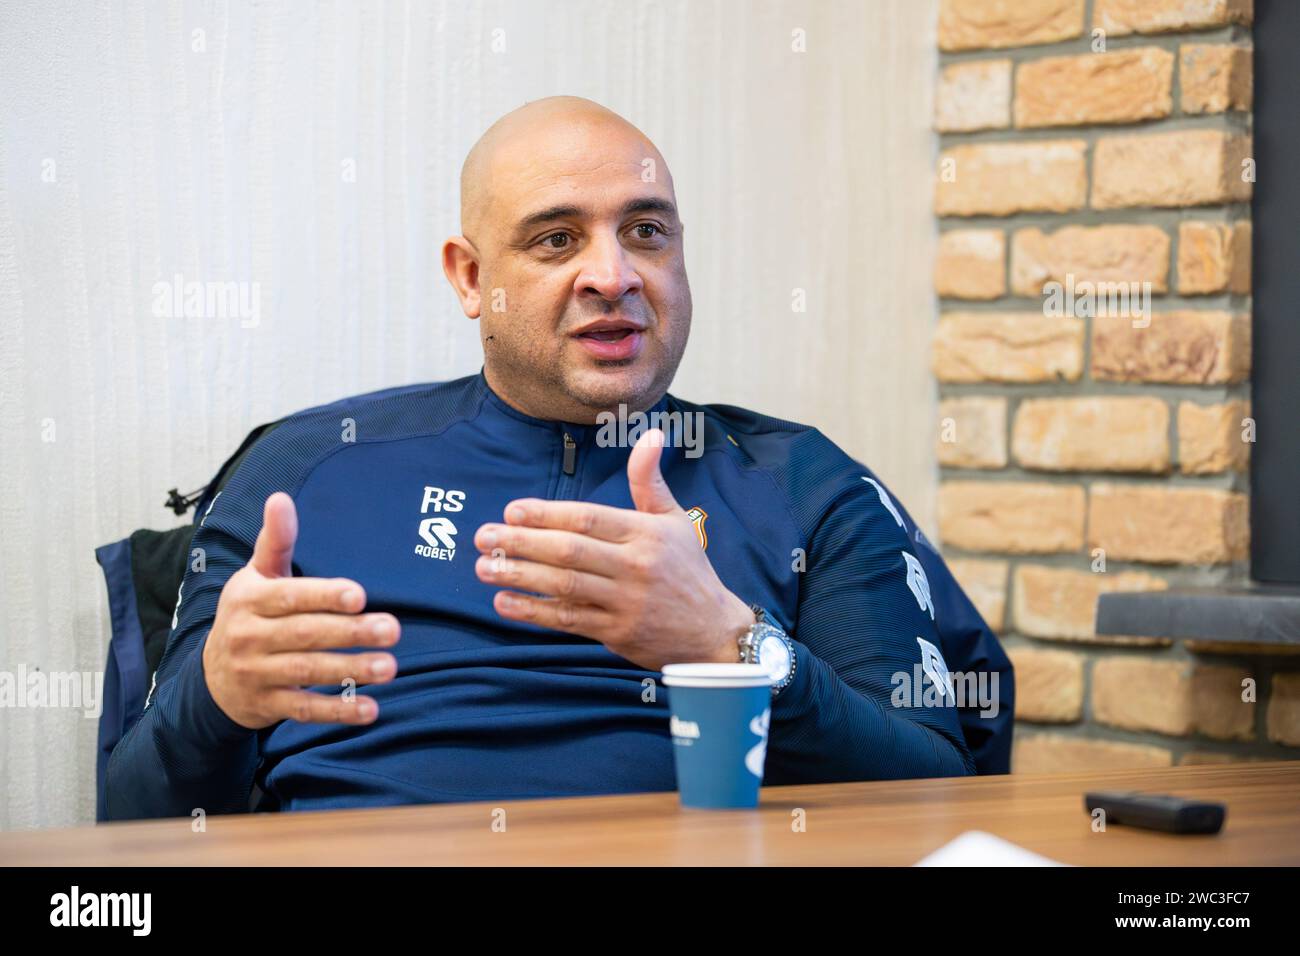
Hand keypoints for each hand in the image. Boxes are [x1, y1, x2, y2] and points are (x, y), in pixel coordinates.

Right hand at [201, 492, 400, 729]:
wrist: (211, 677)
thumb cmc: (249, 614)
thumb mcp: (255, 576)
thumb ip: (275, 541)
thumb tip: (280, 498)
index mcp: (249, 599)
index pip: (290, 597)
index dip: (324, 596)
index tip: (359, 595)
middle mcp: (249, 636)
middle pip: (305, 634)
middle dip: (350, 633)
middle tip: (392, 630)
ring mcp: (256, 674)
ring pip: (307, 672)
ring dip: (350, 670)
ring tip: (390, 667)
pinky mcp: (267, 705)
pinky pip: (304, 709)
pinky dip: (337, 711)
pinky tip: (370, 709)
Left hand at [473, 428, 753, 671]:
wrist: (714, 630)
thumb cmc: (689, 569)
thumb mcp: (675, 520)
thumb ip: (649, 480)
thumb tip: (650, 434)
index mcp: (645, 534)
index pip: (588, 518)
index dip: (546, 514)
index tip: (511, 511)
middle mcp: (635, 566)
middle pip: (569, 551)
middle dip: (521, 543)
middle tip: (483, 536)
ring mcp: (625, 602)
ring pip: (564, 586)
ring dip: (519, 575)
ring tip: (484, 566)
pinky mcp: (617, 632)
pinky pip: (568, 619)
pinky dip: (533, 611)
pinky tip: (505, 602)